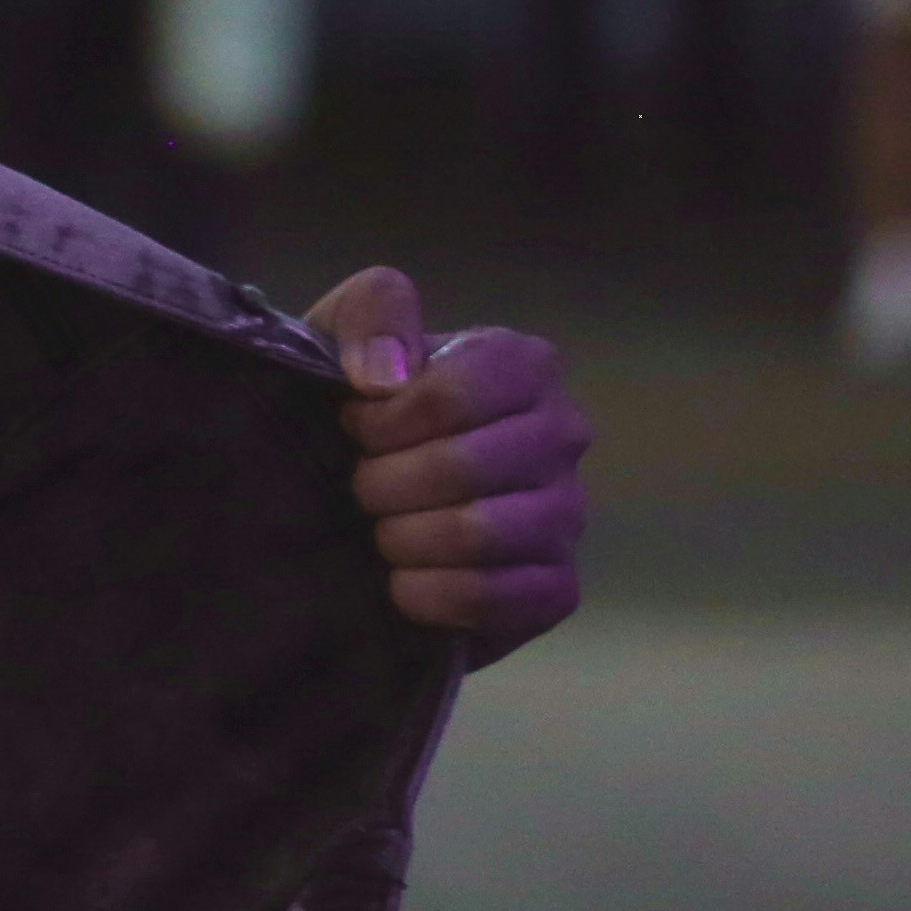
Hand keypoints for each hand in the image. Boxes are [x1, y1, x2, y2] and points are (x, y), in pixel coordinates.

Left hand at [311, 266, 586, 662]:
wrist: (347, 496)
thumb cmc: (357, 404)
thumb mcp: (342, 329)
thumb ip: (371, 313)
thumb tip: (387, 374)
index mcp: (523, 364)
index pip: (451, 396)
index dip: (384, 421)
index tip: (354, 428)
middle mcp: (562, 434)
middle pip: (463, 468)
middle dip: (385, 483)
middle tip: (360, 488)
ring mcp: (567, 514)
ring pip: (478, 536)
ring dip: (403, 538)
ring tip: (379, 532)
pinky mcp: (557, 587)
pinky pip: (494, 596)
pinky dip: (431, 594)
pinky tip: (401, 584)